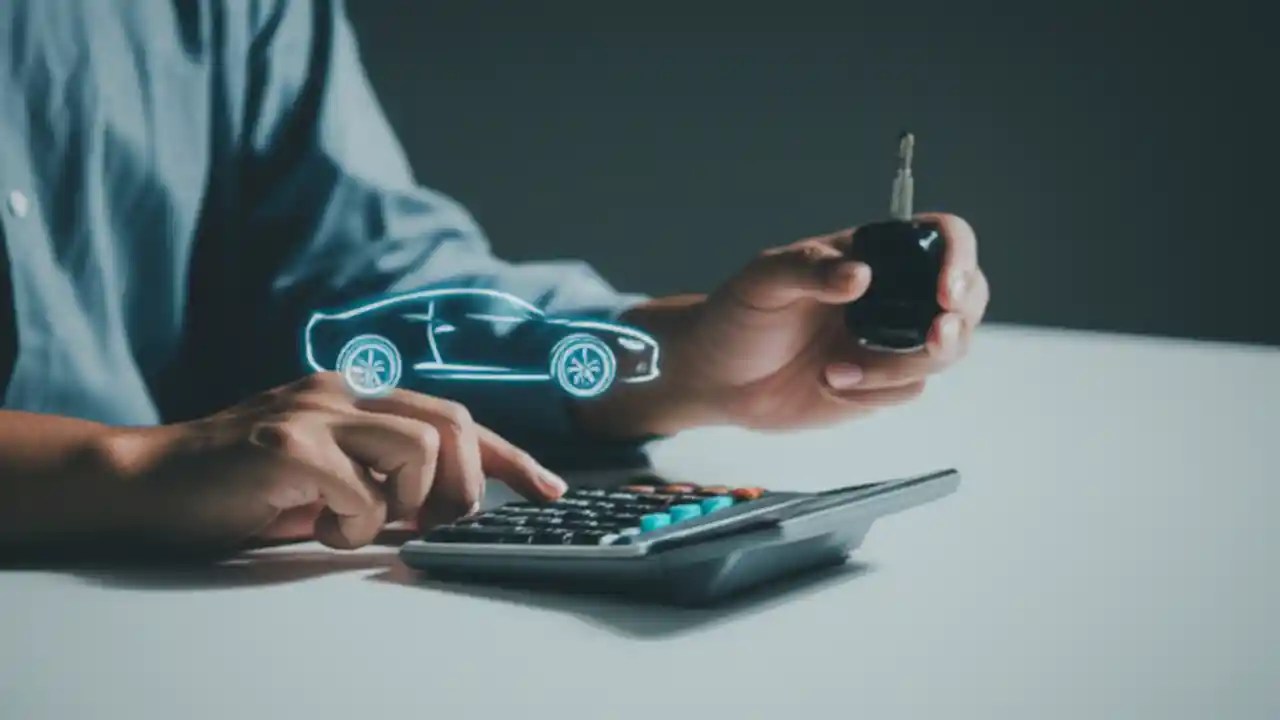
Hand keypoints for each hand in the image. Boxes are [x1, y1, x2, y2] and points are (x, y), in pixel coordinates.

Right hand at [98, 373, 566, 551]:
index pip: (456, 418)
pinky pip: (362, 489)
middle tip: (436, 522)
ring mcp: (315, 410)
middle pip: (452, 421)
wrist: (149, 484)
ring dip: (401, 503)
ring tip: (352, 521)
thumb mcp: (329, 479)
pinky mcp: (286, 442)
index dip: (510, 456)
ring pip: (418, 447)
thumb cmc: (242, 487)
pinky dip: (352, 523)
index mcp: (359, 396)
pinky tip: (316, 526)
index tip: (551, 488)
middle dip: (465, 483)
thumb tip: (446, 506)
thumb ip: (384, 480)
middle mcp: (344, 391)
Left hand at [585, 213, 988, 434]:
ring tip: (839, 372)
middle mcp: (890, 295)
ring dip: (904, 366)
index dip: (959, 257)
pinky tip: (831, 385)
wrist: (715, 378)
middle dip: (960, 320)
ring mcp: (889, 341)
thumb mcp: (762, 281)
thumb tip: (860, 274)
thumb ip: (809, 271)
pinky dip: (875, 392)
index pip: (939, 239)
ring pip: (944, 351)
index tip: (946, 288)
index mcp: (871, 255)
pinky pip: (908, 390)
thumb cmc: (735, 317)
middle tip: (935, 335)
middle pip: (965, 297)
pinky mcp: (880, 383)